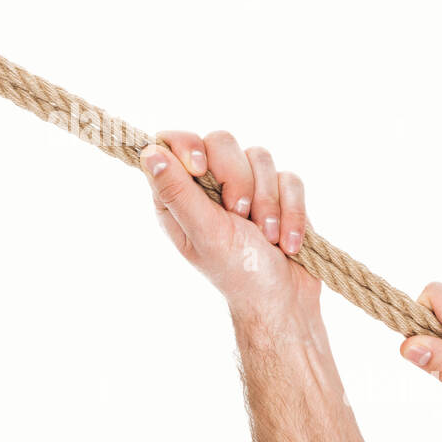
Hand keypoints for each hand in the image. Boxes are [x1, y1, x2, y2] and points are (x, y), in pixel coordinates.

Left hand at [138, 132, 316, 325]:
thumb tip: (149, 153)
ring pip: (260, 156)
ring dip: (268, 202)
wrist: (284, 301)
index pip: (172, 142)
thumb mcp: (204, 232)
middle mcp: (210, 186)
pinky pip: (289, 177)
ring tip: (267, 237)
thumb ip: (178, 191)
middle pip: (221, 140)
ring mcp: (246, 186)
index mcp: (179, 196)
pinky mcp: (278, 193)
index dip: (188, 146)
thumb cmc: (238, 273)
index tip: (201, 169)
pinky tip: (287, 242)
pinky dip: (292, 211)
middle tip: (240, 215)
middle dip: (238, 180)